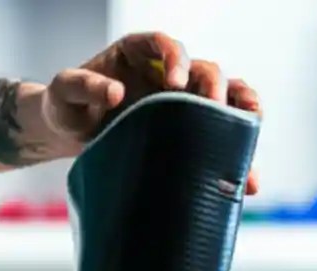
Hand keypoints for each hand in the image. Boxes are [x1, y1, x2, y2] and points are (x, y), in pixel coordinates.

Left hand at [40, 31, 262, 193]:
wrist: (71, 137)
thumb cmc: (66, 108)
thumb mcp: (64, 93)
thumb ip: (82, 86)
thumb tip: (115, 93)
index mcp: (139, 54)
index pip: (166, 44)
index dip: (176, 58)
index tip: (175, 82)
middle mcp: (169, 74)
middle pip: (205, 70)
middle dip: (214, 88)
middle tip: (215, 109)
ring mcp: (184, 103)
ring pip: (226, 98)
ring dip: (243, 109)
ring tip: (252, 123)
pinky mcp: (191, 133)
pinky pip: (222, 138)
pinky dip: (237, 155)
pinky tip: (247, 179)